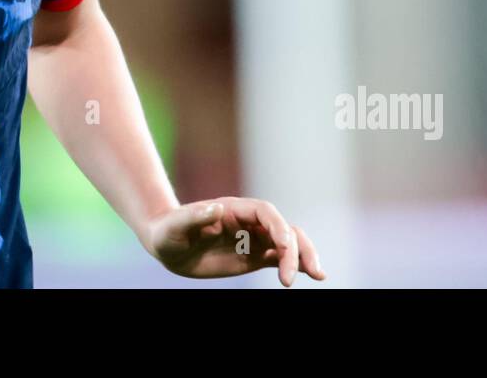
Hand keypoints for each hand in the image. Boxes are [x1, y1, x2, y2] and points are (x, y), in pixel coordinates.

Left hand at [143, 196, 325, 285]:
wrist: (168, 245)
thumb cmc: (169, 231)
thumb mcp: (175, 225)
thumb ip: (194, 217)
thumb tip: (217, 208)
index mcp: (234, 209)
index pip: (265, 213)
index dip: (277, 226)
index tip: (282, 245)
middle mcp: (249, 222)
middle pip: (283, 228)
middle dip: (294, 249)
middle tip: (290, 278)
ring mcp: (254, 239)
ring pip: (289, 243)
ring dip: (304, 256)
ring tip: (318, 275)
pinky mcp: (253, 256)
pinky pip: (280, 258)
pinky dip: (298, 265)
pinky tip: (314, 275)